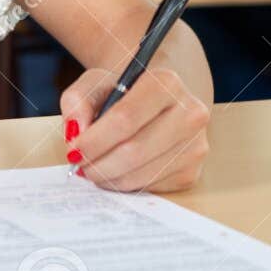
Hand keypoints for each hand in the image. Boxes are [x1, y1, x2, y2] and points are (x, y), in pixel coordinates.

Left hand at [60, 63, 209, 192]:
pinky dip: (127, 184)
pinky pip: (152, 187)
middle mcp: (190, 113)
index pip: (125, 118)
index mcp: (166, 82)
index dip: (95, 140)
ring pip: (142, 174)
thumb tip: (76, 132)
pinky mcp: (193, 171)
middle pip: (134, 150)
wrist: (155, 103)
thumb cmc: (123, 93)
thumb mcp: (95, 84)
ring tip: (94, 169)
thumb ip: (77, 101)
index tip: (74, 151)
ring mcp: (196, 144)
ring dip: (109, 178)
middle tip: (80, 166)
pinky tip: (117, 171)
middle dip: (99, 164)